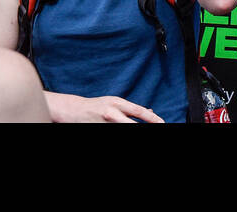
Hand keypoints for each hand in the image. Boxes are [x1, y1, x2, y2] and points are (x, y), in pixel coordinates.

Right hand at [48, 92, 164, 122]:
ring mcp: (105, 123)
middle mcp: (112, 113)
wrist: (74, 110)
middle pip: (133, 124)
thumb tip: (149, 112)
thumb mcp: (114, 102)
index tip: (163, 123)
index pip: (140, 112)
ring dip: (132, 129)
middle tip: (158, 128)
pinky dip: (122, 132)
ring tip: (142, 131)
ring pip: (125, 129)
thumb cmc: (96, 106)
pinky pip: (113, 133)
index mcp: (118, 103)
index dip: (153, 119)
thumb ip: (130, 108)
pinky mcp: (99, 129)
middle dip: (147, 127)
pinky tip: (125, 131)